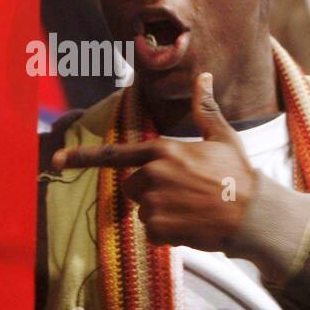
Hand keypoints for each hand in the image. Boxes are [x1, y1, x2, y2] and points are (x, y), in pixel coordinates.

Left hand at [52, 73, 255, 250]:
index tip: (55, 161)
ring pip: (143, 210)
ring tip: (193, 208)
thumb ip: (205, 109)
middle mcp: (153, 176)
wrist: (254, 214)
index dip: (82, 158)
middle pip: (132, 186)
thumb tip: (203, 76)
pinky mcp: (160, 229)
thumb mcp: (222, 137)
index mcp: (163, 151)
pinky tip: (192, 225)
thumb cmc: (239, 174)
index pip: (115, 154)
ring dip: (162, 213)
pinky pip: (153, 232)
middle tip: (184, 192)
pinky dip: (169, 233)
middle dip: (151, 191)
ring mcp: (155, 204)